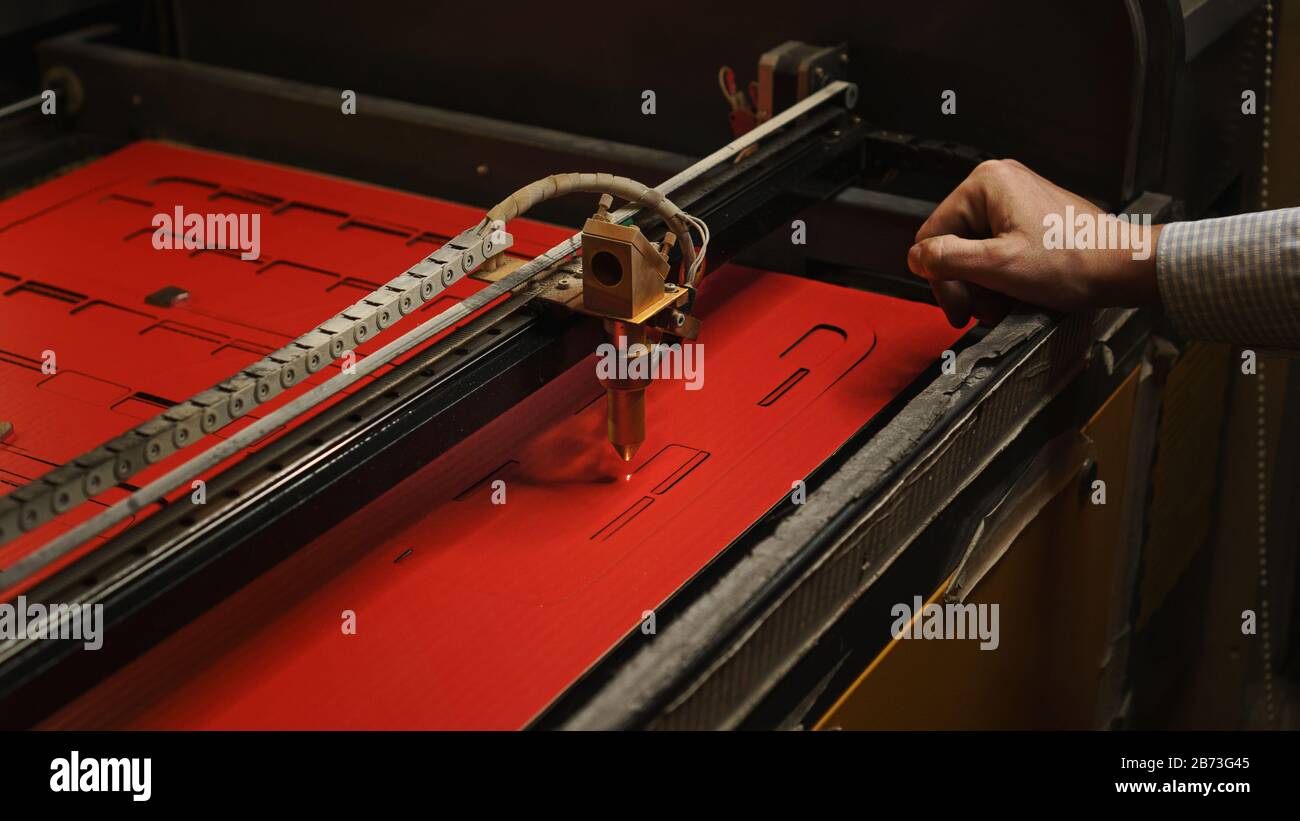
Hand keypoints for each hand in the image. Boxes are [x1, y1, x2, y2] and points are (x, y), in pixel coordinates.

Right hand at [906, 159, 1161, 326]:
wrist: (1123, 267)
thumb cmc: (1075, 262)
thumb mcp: (998, 267)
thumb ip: (947, 260)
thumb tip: (916, 258)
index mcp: (986, 184)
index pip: (932, 235)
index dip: (941, 278)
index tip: (959, 308)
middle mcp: (998, 183)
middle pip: (953, 243)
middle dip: (966, 283)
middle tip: (982, 311)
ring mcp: (1015, 198)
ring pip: (974, 250)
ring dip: (983, 285)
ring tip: (1004, 303)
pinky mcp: (1029, 216)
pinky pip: (996, 249)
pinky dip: (1001, 276)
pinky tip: (1016, 292)